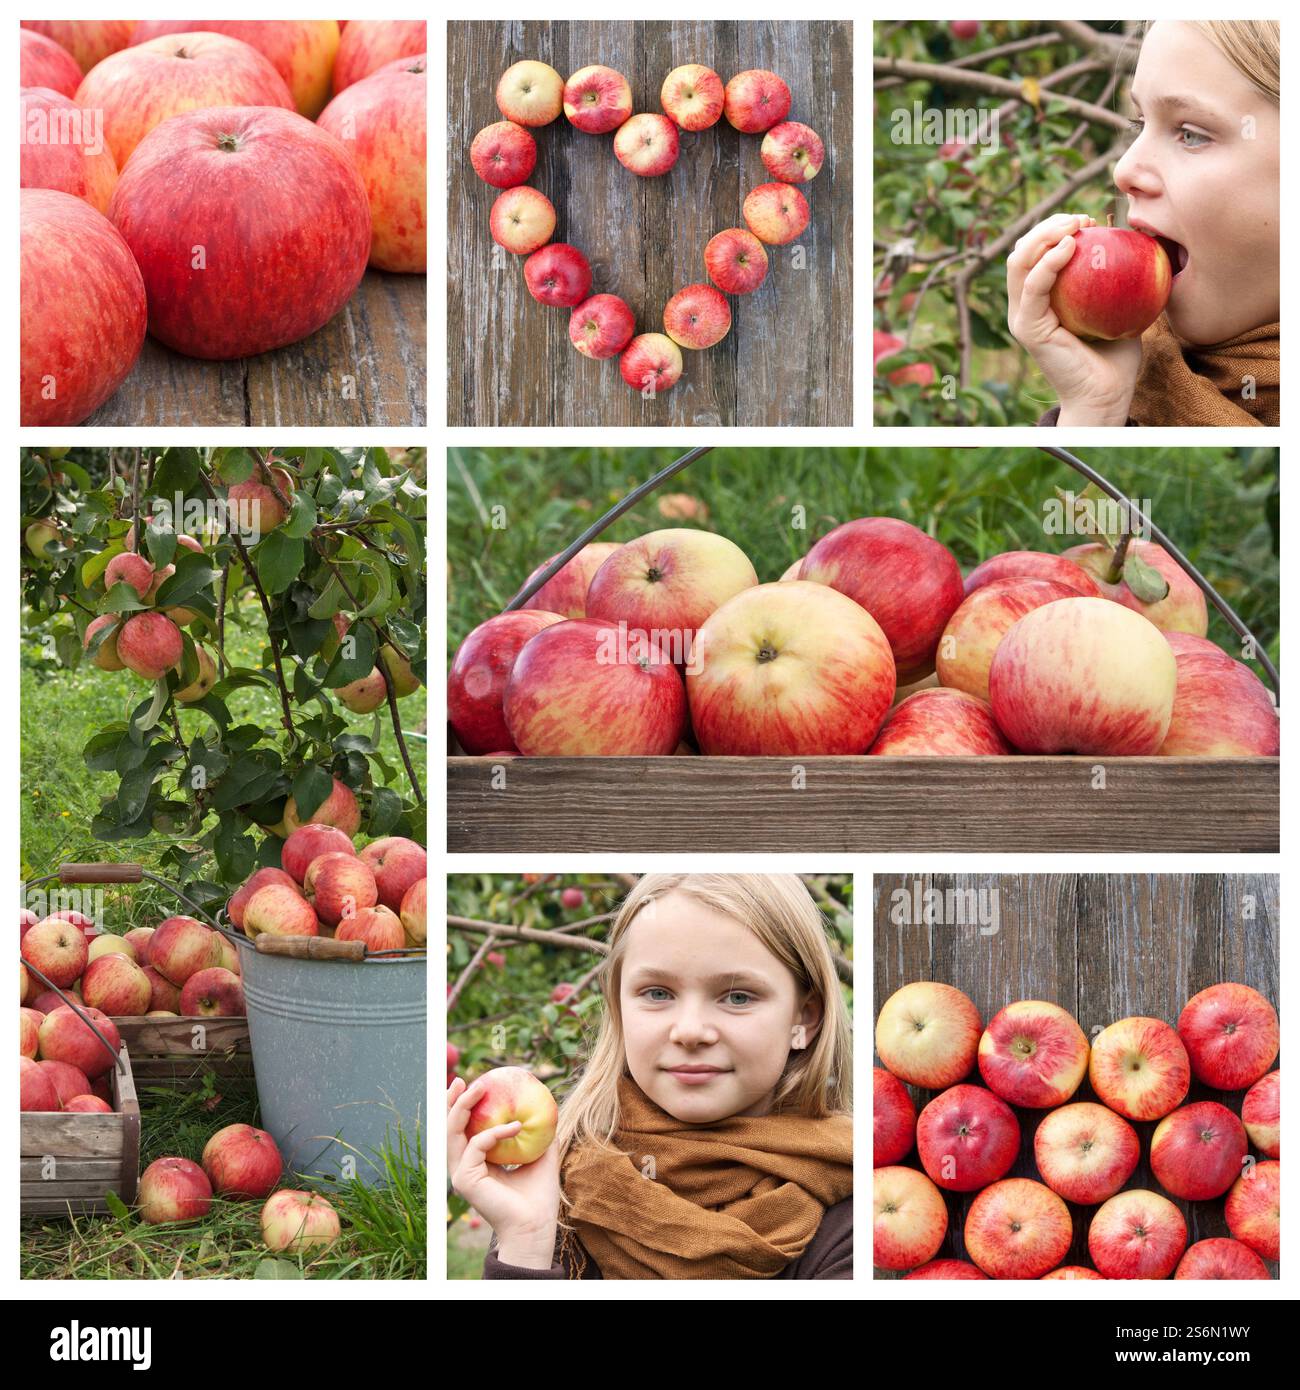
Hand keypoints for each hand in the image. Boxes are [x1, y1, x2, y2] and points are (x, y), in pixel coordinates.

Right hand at [447, 1074, 560, 1264]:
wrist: (537, 1225)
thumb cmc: (538, 1196)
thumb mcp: (540, 1155)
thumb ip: (538, 1133)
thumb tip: (547, 1106)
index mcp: (477, 1161)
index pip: (461, 1128)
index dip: (461, 1104)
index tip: (473, 1082)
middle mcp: (464, 1166)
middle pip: (448, 1127)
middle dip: (454, 1099)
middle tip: (466, 1080)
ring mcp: (461, 1173)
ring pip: (452, 1132)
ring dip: (463, 1106)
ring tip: (481, 1087)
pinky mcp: (464, 1180)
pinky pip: (476, 1145)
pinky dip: (495, 1132)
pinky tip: (516, 1126)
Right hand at [1007, 213, 1141, 424]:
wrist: (1106, 393)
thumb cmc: (1115, 354)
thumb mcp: (1120, 305)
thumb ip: (1119, 277)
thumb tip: (1140, 239)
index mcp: (1040, 301)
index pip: (1035, 253)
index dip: (1056, 229)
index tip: (1090, 219)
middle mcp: (1025, 307)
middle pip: (1022, 251)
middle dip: (1047, 225)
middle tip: (1081, 217)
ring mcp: (1023, 317)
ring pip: (1019, 261)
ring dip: (1044, 235)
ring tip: (1075, 224)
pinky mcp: (1029, 328)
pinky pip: (1034, 286)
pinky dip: (1050, 261)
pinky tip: (1073, 245)